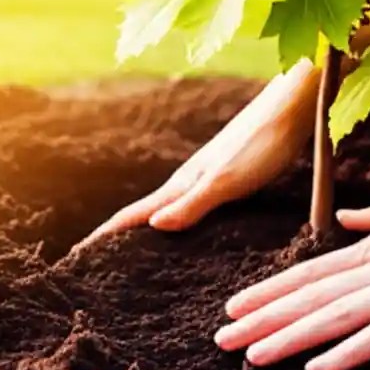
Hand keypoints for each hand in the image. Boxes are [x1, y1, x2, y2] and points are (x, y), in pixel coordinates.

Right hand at [82, 59, 319, 241]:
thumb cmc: (261, 142)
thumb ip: (193, 204)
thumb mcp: (227, 180)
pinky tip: (190, 229)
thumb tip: (154, 226)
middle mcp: (188, 180)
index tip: (77, 256)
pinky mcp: (228, 174)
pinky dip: (180, 221)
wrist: (293, 105)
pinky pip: (192, 205)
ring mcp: (207, 175)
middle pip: (145, 212)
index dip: (105, 235)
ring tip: (135, 251)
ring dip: (150, 229)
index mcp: (182, 184)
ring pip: (169, 208)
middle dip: (120, 236)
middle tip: (96, 264)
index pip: (134, 214)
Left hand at [213, 159, 369, 369]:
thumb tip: (347, 219)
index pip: (315, 270)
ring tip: (250, 355)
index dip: (272, 290)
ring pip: (338, 314)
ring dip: (291, 336)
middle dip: (265, 318)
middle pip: (314, 295)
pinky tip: (317, 367)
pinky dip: (350, 350)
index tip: (236, 305)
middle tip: (221, 339)